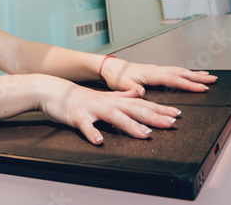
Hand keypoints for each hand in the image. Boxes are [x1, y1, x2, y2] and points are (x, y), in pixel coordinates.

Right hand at [39, 76, 181, 144]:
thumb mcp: (104, 95)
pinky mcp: (77, 116)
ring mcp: (92, 109)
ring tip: (144, 134)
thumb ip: (123, 95)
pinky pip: (85, 126)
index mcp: (114, 100)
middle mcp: (107, 103)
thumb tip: (140, 93)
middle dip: (153, 117)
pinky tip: (99, 141)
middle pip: (133, 109)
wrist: (54, 90)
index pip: (141, 105)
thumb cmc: (80, 96)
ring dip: (129, 125)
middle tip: (170, 123)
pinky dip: (92, 133)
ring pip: (114, 116)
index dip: (159, 110)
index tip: (176, 115)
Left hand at [100, 57, 215, 93]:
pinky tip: (189, 75)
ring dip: (194, 74)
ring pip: (180, 70)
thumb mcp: (122, 85)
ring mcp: (157, 69)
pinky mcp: (156, 71)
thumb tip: (140, 92)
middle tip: (213, 80)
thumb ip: (132, 89)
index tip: (203, 88)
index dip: (190, 84)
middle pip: (182, 72)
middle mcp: (157, 70)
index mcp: (152, 74)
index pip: (175, 79)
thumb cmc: (116, 77)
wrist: (111, 68)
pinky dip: (185, 73)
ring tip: (207, 76)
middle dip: (198, 77)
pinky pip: (175, 71)